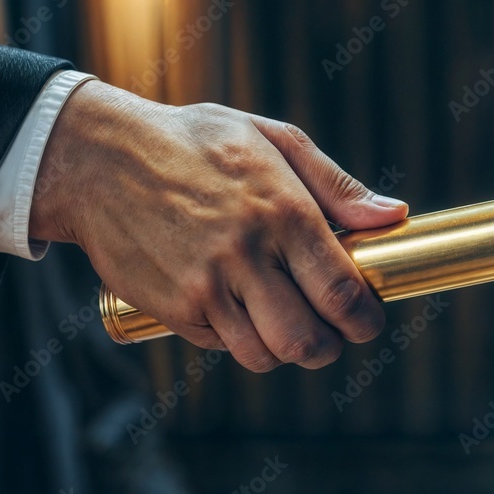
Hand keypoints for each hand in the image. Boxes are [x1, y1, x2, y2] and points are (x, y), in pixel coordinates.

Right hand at [31, 81, 407, 371]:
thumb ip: (337, 186)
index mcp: (284, 212)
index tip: (369, 320)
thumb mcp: (273, 140)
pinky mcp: (173, 308)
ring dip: (287, 350)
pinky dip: (242, 340)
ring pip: (266, 354)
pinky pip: (223, 346)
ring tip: (289, 324)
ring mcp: (206, 287)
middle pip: (308, 339)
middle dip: (331, 346)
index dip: (365, 318)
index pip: (341, 292)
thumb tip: (393, 215)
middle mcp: (247, 255)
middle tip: (333, 333)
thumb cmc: (195, 142)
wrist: (99, 159)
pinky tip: (242, 310)